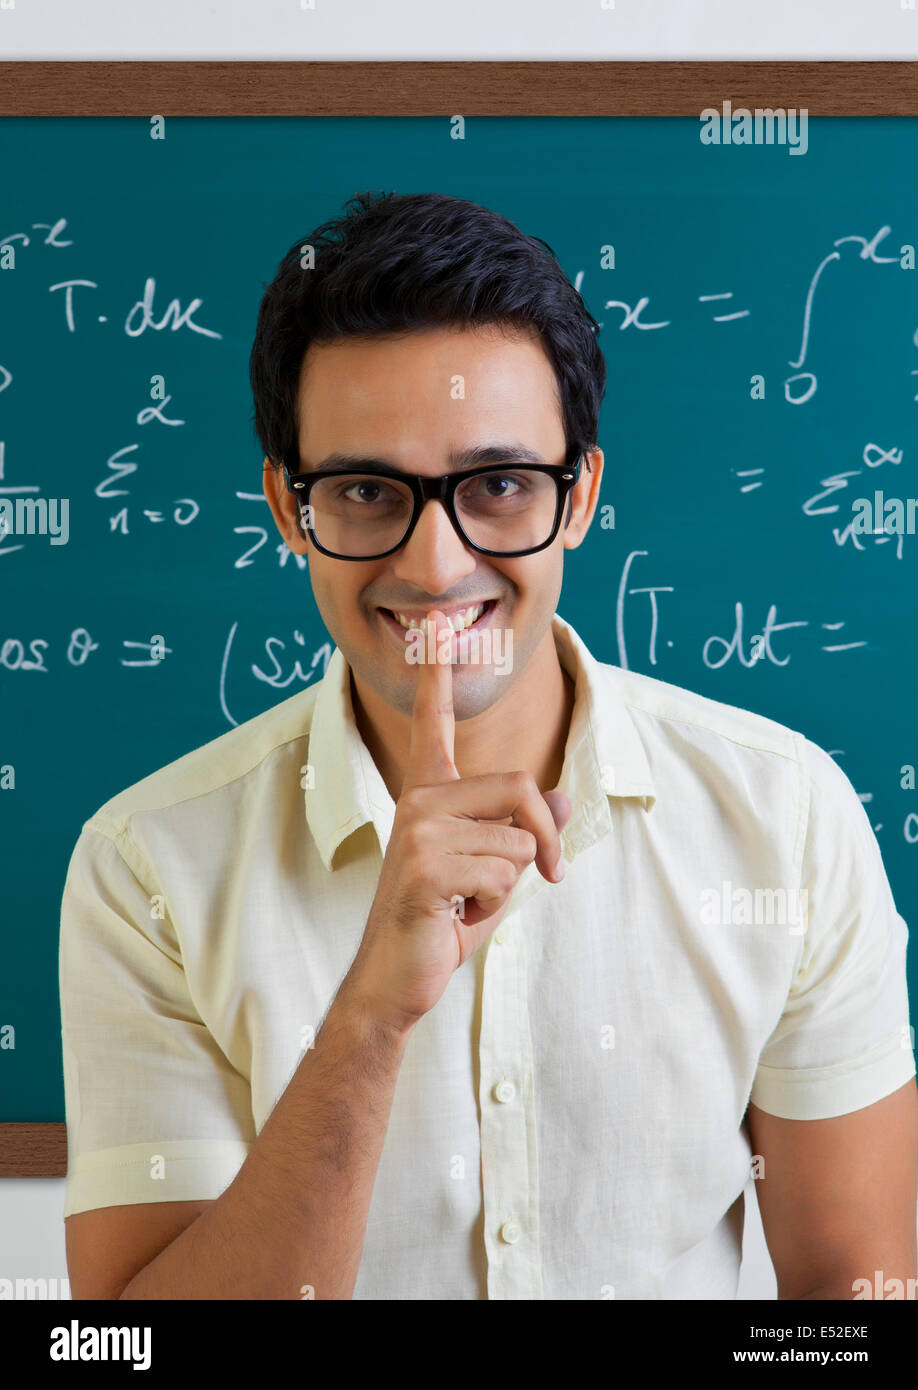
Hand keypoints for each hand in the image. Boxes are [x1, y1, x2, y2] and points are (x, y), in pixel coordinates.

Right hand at [347, 609, 571, 1033]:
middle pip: (520, 786)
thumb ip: (522, 830)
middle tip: (546, 875)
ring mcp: (417, 829)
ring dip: (511, 882)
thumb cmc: (441, 923)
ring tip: (467, 902)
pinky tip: (454, 915)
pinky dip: (495, 903)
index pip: (435, 724)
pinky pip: (503, 870)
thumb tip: (561, 794)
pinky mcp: (423, 864)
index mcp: (429, 793)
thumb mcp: (493, 871)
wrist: (396, 979)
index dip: (437, 676)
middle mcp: (419, 799)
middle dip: (546, 837)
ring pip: (517, 839)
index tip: (434, 625)